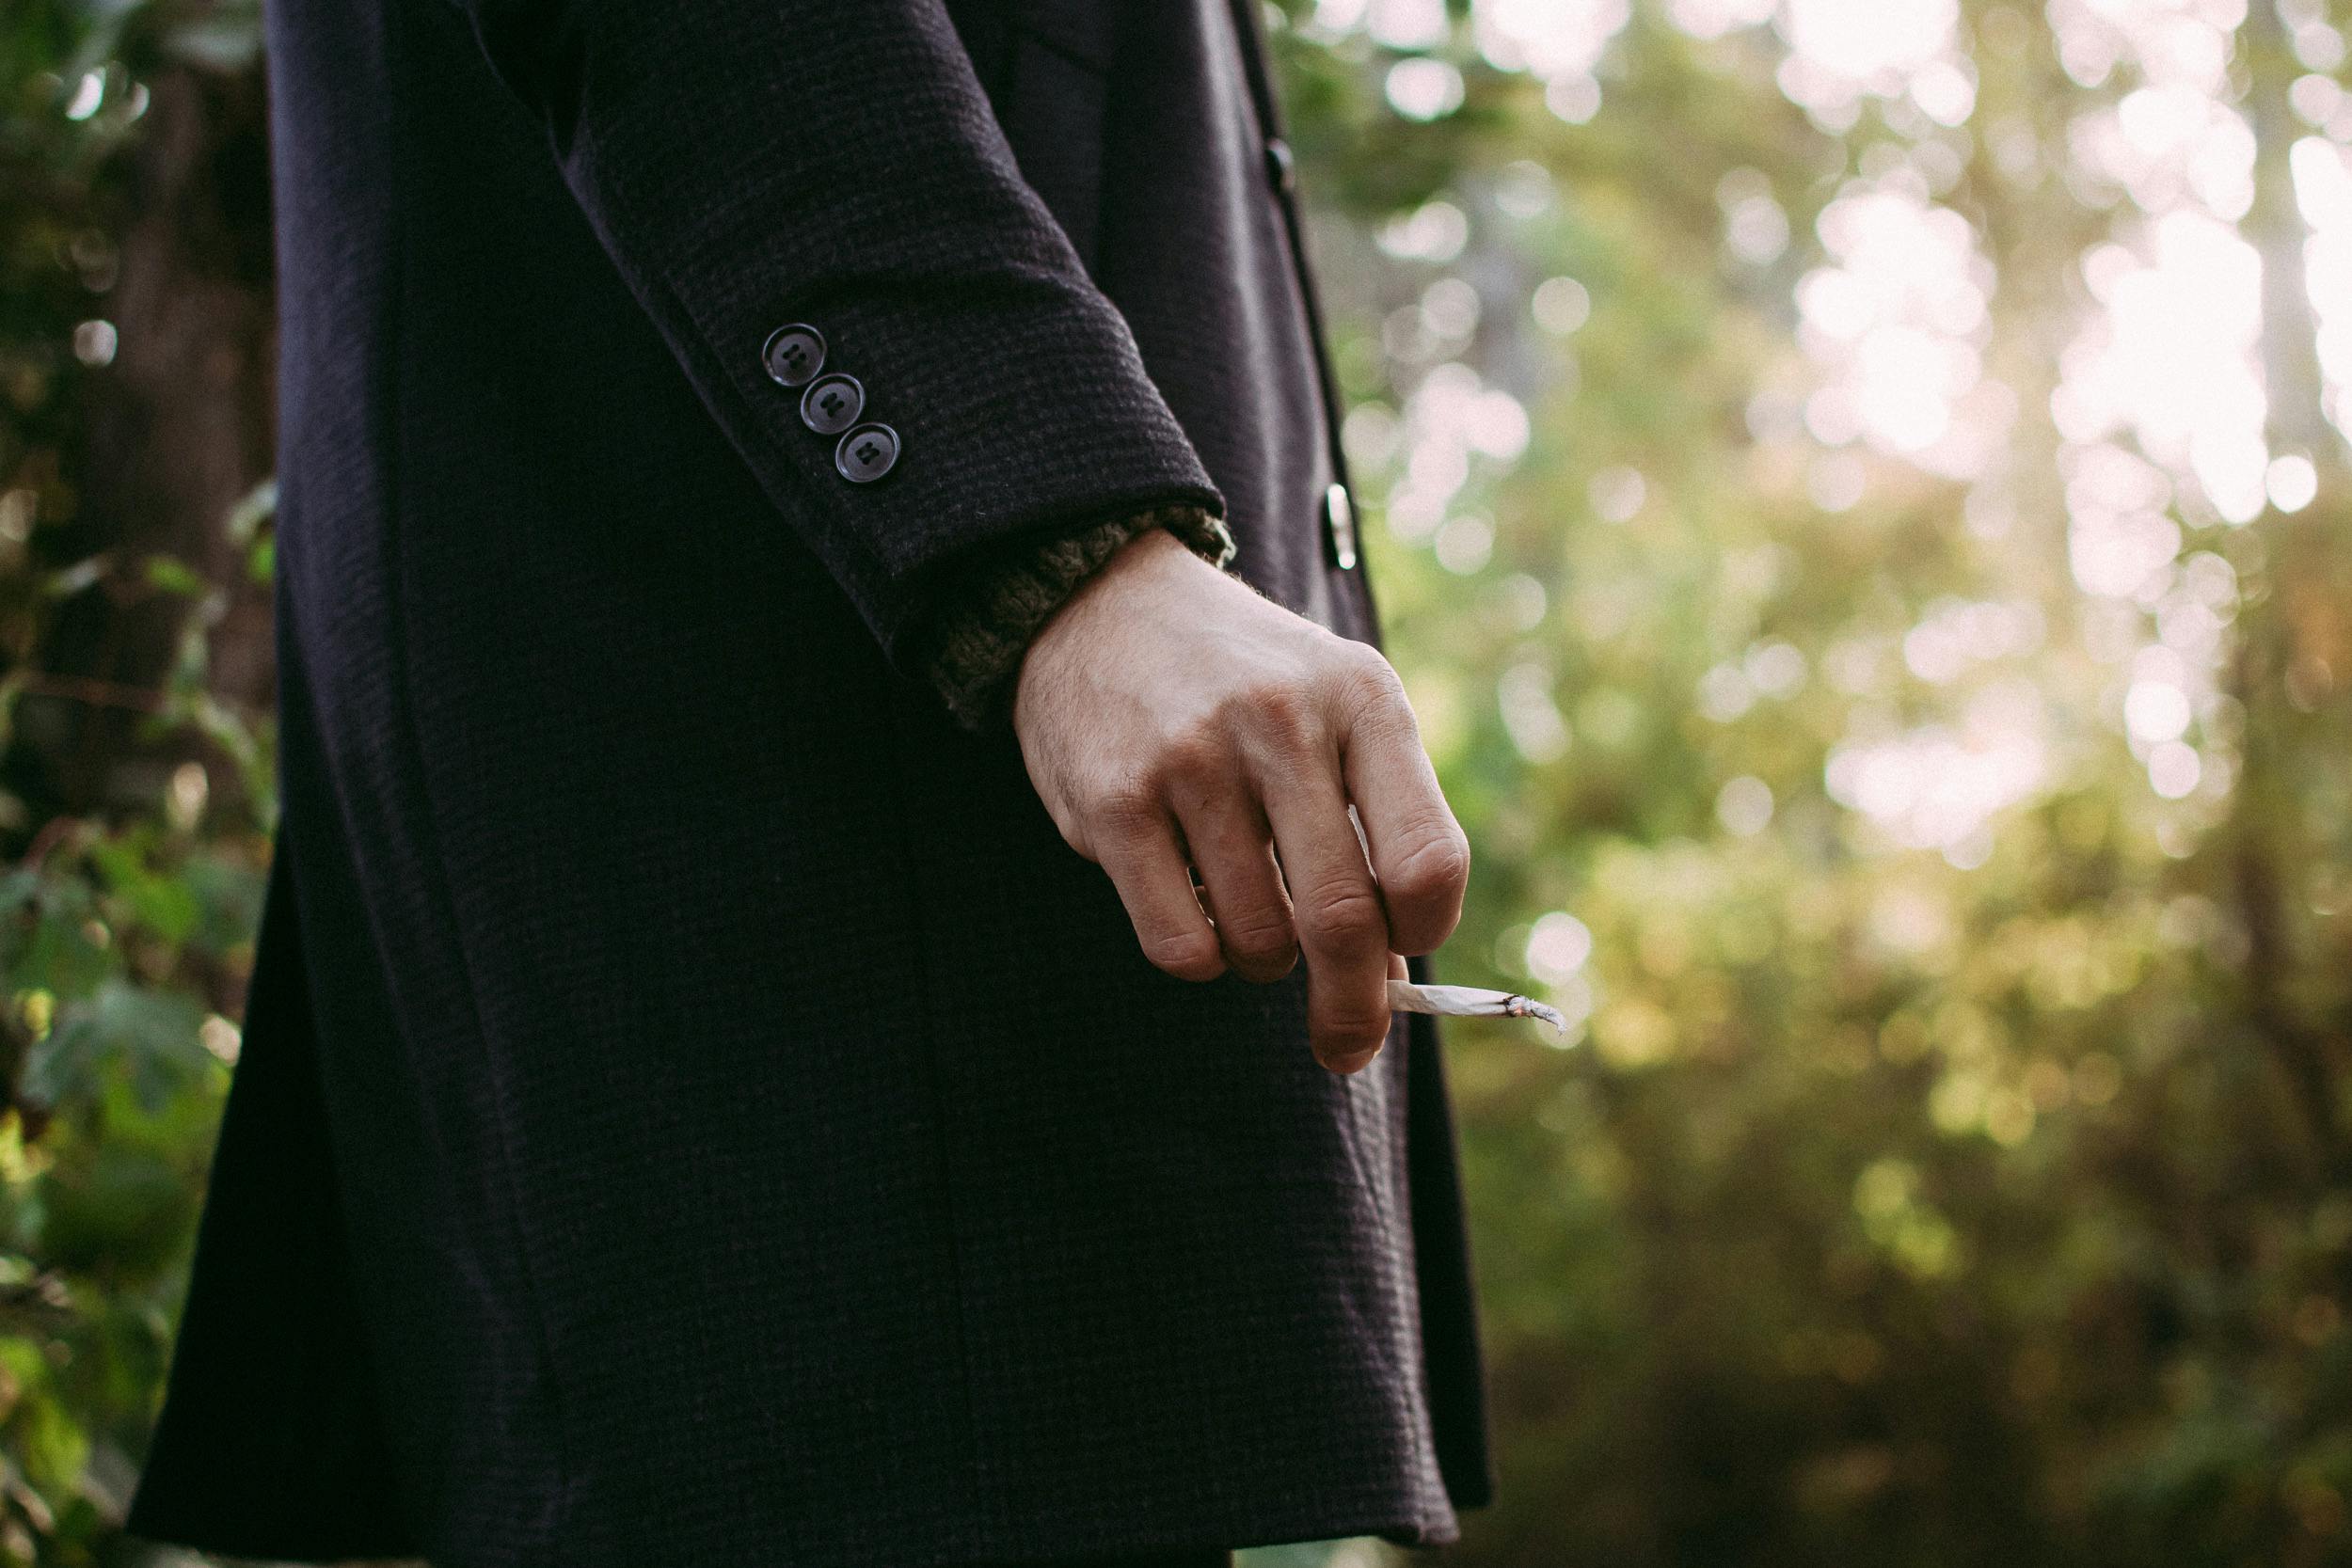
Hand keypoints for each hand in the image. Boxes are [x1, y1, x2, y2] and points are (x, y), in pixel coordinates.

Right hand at [1012, 527, 1469, 1072]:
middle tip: (1346, 1043)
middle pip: (1342, 921)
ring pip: (1257, 941)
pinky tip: (1193, 906)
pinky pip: (1179, 944)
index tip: (1405, 952)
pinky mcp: (1114, 801)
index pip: (1428, 860)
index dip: (1426, 932)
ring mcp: (1192, 761)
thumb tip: (1393, 972)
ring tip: (1248, 910)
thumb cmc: (1247, 680)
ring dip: (1262, 961)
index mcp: (1361, 698)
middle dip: (1352, 1008)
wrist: (1106, 600)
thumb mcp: (1334, 708)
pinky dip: (1199, 956)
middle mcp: (1281, 721)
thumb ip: (1377, 821)